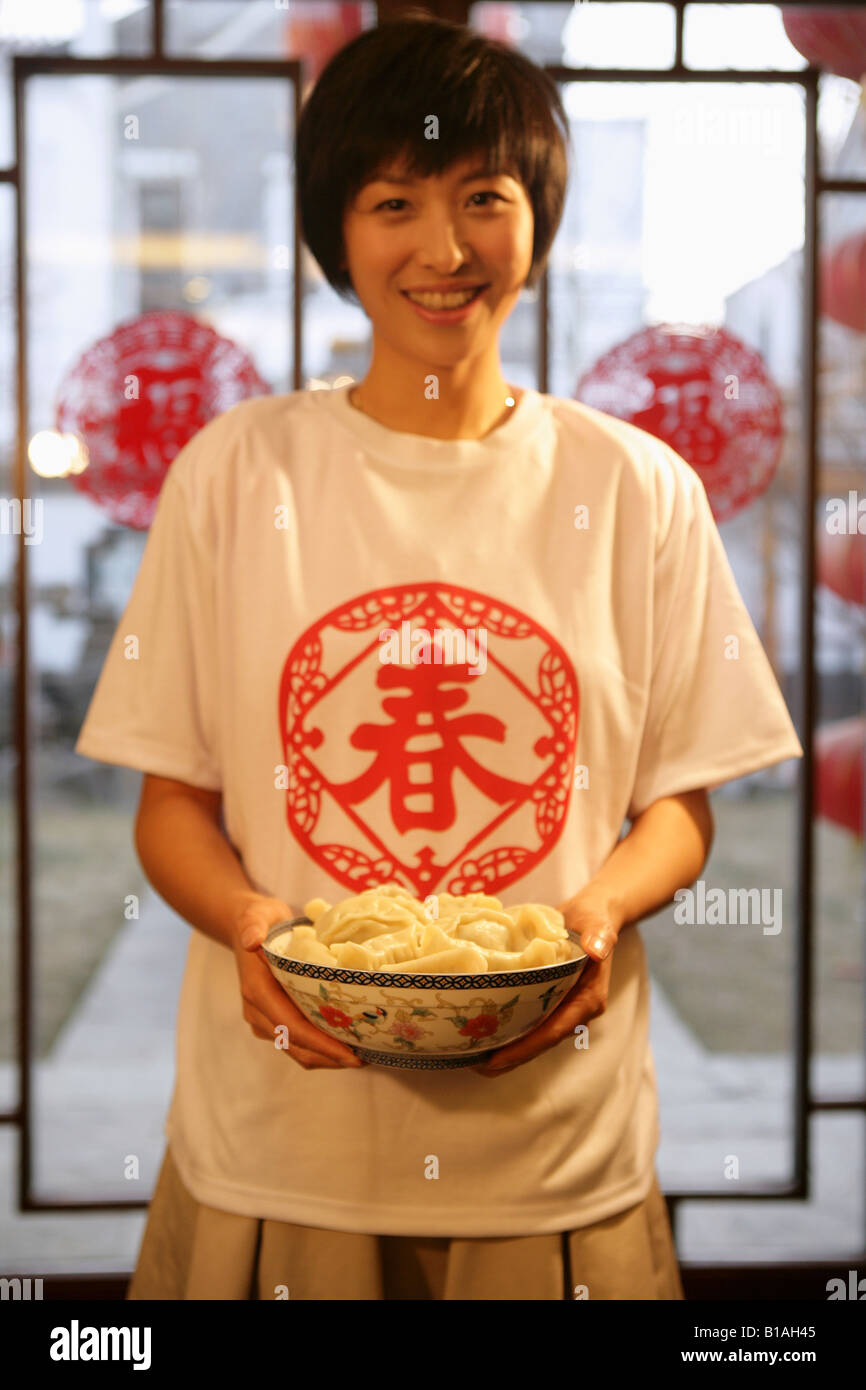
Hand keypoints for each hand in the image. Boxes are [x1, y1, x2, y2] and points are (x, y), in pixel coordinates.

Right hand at [231, 892, 365, 1070]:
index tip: (348, 1053)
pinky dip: (320, 1048)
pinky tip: (346, 1043)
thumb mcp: (257, 915)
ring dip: (327, 1057)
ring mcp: (264, 1019)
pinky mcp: (274, 1020)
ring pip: (296, 1049)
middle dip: (329, 1056)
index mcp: (256, 990)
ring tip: (361, 1054)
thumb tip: (251, 941)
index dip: (319, 1043)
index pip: (289, 1026)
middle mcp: (257, 1011)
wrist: (248, 927)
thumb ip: (253, 925)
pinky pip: (297, 1042)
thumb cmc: (259, 920)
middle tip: (365, 1058)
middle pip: (295, 1044)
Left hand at [470, 887, 623, 1077]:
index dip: (527, 1047)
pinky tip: (484, 1035)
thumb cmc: (593, 917)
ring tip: (473, 1058)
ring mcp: (564, 1007)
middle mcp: (577, 1010)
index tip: (498, 1057)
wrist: (592, 915)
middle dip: (512, 1056)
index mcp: (589, 999)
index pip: (555, 1030)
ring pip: (535, 1037)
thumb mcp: (596, 923)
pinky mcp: (551, 1001)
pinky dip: (510, 1031)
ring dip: (508, 1049)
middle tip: (476, 1065)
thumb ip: (599, 935)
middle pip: (542, 1041)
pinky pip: (531, 1022)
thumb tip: (597, 949)